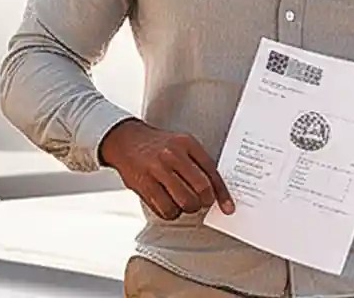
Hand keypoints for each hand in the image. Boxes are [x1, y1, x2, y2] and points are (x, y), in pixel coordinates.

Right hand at [99, 119, 234, 219]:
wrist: (125, 140)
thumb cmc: (156, 145)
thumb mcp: (180, 144)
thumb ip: (197, 163)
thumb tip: (214, 191)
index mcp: (186, 143)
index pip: (211, 171)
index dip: (222, 193)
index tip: (228, 207)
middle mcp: (173, 155)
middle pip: (201, 188)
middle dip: (204, 201)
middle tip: (199, 202)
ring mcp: (157, 169)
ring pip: (185, 201)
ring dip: (188, 208)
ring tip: (182, 203)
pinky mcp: (144, 184)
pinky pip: (166, 209)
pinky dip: (171, 212)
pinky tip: (169, 205)